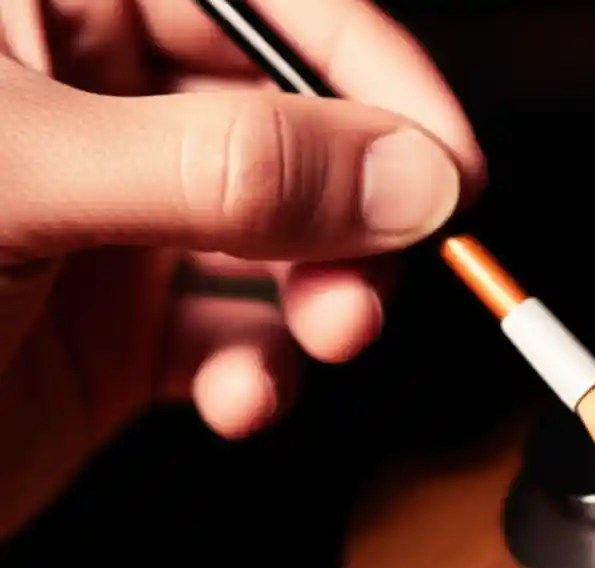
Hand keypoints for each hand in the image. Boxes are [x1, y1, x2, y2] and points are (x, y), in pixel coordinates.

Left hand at [0, 0, 484, 537]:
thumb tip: (404, 172)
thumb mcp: (21, 178)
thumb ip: (228, 167)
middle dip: (353, 214)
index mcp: (53, 9)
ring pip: (283, 243)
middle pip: (297, 132)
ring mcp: (113, 222)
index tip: (446, 160)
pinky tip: (242, 396)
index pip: (271, 5)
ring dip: (323, 299)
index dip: (375, 77)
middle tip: (374, 274)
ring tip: (322, 338)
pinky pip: (234, 338)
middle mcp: (95, 109)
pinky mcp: (117, 327)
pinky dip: (261, 375)